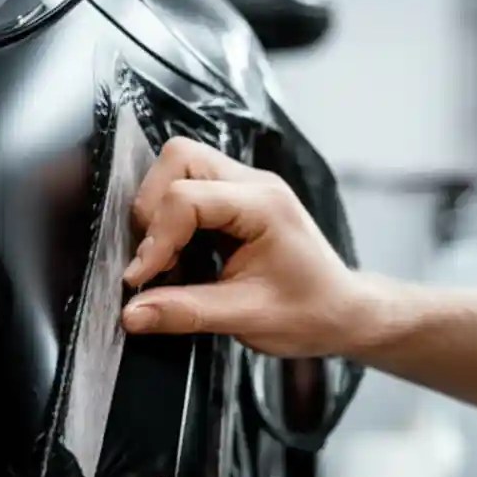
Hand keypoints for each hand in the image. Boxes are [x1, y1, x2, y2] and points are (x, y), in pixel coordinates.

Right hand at [122, 137, 374, 358]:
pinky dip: (171, 217)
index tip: (140, 280)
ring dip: (158, 208)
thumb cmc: (309, 313)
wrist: (344, 312)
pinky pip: (189, 186)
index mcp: (263, 205)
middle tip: (153, 258)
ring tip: (163, 257)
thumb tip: (132, 314)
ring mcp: (245, 187)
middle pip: (179, 158)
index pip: (187, 197)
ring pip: (180, 165)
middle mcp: (253, 183)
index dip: (155, 238)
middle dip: (151, 207)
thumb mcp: (246, 318)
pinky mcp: (235, 200)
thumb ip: (186, 312)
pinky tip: (177, 255)